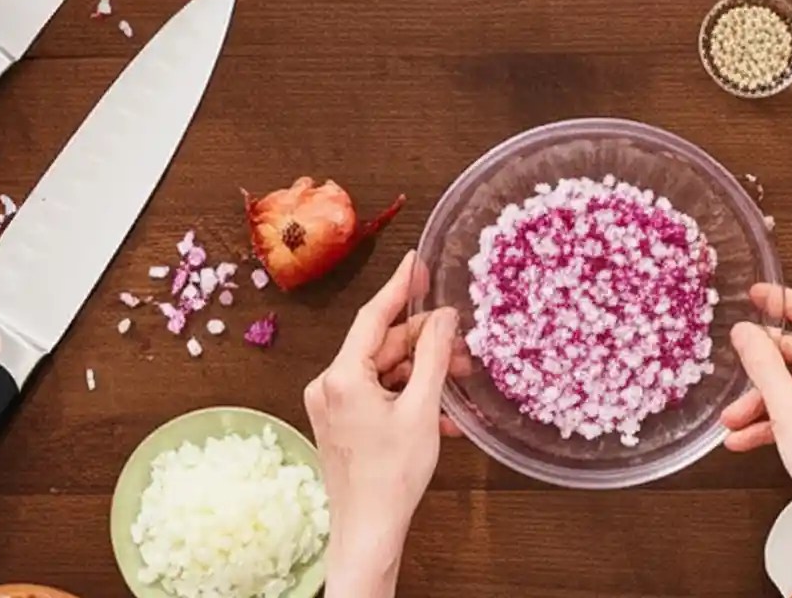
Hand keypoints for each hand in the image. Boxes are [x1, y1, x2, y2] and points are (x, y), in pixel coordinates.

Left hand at [304, 251, 468, 597]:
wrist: (368, 529)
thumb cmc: (392, 476)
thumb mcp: (423, 410)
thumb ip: (434, 356)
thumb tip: (444, 317)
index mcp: (342, 377)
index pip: (373, 316)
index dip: (399, 287)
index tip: (416, 262)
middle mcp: (329, 385)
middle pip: (383, 345)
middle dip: (424, 344)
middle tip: (462, 343)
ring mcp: (333, 404)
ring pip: (384, 370)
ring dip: (422, 372)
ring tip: (458, 382)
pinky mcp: (341, 420)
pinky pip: (379, 393)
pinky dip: (409, 395)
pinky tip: (440, 411)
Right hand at [722, 285, 791, 597]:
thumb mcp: (786, 407)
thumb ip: (762, 362)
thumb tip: (746, 332)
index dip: (781, 301)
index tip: (756, 293)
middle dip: (763, 372)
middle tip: (735, 369)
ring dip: (766, 402)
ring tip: (734, 421)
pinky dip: (782, 419)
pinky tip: (748, 437)